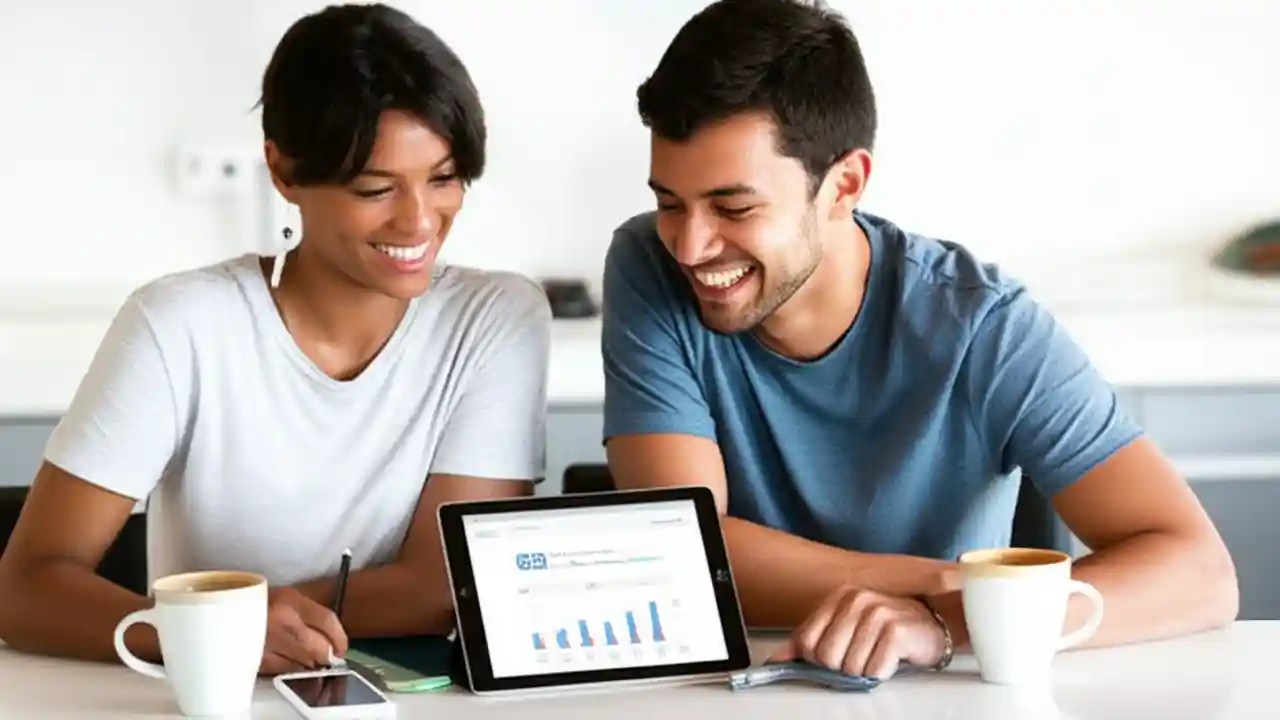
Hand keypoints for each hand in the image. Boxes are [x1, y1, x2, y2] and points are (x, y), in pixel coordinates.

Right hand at [260, 587, 348, 675]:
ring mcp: (267, 641)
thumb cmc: (256, 604)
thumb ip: (308, 615)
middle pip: (319, 647)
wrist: (218, 607)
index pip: (327, 620)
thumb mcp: (285, 598)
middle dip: (325, 654)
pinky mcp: (255, 658)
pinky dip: (290, 668)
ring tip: (302, 656)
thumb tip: (332, 639)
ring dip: (308, 663)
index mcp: (289, 599)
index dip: (340, 637)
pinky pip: (284, 670)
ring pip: (303, 662)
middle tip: (324, 655)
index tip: (342, 647)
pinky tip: (286, 660)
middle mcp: (280, 619)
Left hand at [768, 586, 944, 679]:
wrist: (933, 624)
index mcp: (839, 596)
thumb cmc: (888, 628)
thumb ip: (808, 641)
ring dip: (864, 671)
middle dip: (842, 667)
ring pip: (850, 667)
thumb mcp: (843, 628)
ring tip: (877, 655)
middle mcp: (857, 600)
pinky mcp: (896, 630)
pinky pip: (874, 670)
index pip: (805, 641)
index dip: (816, 660)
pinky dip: (881, 673)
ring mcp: (878, 612)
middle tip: (861, 656)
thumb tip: (775, 660)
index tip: (832, 659)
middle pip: (826, 657)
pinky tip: (890, 659)